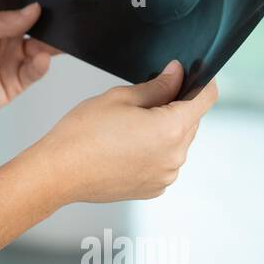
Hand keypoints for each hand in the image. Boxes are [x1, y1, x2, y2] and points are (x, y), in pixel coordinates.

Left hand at [0, 1, 58, 136]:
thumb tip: (31, 10)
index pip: (17, 5)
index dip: (32, 2)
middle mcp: (1, 37)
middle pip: (35, 26)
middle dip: (49, 22)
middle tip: (60, 18)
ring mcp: (8, 60)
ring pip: (40, 48)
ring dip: (51, 43)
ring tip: (53, 40)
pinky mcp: (13, 83)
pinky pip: (34, 72)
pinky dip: (41, 65)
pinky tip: (41, 59)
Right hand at [35, 61, 218, 202]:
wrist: (58, 173)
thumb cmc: (81, 135)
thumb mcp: (120, 97)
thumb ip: (157, 85)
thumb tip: (176, 74)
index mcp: (170, 129)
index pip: (206, 99)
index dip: (200, 82)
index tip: (187, 75)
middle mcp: (175, 156)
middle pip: (191, 121)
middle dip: (174, 106)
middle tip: (140, 102)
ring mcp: (165, 176)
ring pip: (176, 142)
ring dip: (163, 130)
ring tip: (126, 129)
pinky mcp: (154, 188)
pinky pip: (164, 161)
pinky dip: (153, 151)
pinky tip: (125, 147)